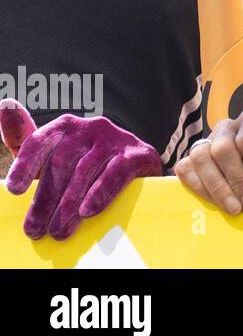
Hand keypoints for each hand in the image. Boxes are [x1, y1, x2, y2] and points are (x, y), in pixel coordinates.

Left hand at [2, 100, 162, 240]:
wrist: (135, 166)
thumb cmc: (85, 164)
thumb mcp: (52, 154)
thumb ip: (24, 139)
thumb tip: (4, 104)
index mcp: (66, 126)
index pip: (39, 141)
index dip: (25, 164)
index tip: (15, 190)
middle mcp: (90, 127)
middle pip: (61, 163)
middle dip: (45, 200)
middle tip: (35, 230)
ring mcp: (115, 138)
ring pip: (85, 171)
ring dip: (68, 205)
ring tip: (58, 231)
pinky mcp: (137, 153)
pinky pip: (114, 173)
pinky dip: (99, 193)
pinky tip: (87, 212)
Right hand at [174, 107, 242, 214]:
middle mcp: (229, 126)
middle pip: (223, 149)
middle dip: (238, 182)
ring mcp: (209, 141)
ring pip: (200, 157)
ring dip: (216, 187)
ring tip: (235, 210)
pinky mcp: (195, 159)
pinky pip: (185, 169)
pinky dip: (198, 188)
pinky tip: (218, 204)